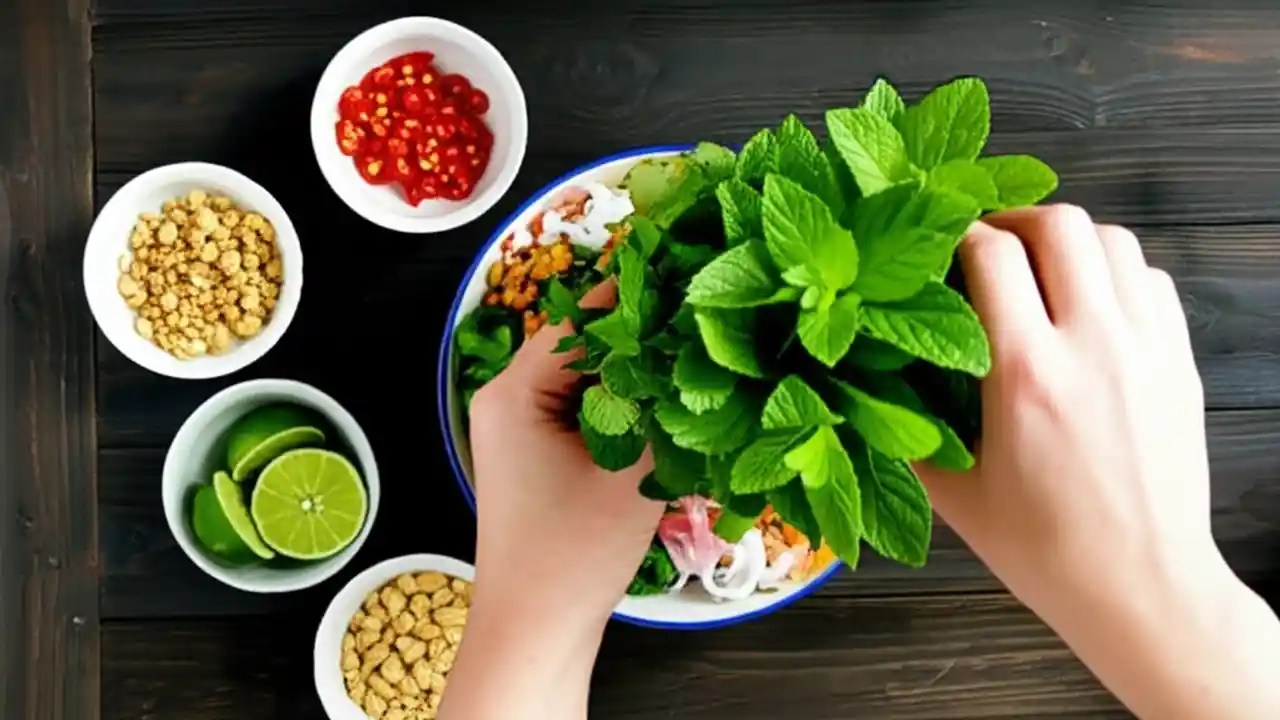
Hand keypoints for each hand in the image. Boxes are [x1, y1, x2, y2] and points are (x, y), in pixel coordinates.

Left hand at [442, 285, 660, 719]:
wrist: (535, 630)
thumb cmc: (573, 555)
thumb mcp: (632, 473)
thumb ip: (664, 406)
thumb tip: (702, 350)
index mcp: (512, 391)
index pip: (579, 318)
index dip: (636, 295)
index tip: (691, 276)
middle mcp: (505, 398)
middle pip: (581, 342)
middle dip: (639, 332)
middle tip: (702, 315)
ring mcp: (519, 426)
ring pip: (586, 375)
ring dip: (633, 368)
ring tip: (693, 351)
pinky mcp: (537, 451)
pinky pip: (583, 406)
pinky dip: (621, 401)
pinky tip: (666, 400)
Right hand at [917, 205, 1279, 718]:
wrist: (1141, 587)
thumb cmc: (1046, 549)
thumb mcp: (954, 494)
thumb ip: (906, 426)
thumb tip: (867, 380)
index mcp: (1026, 375)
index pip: (990, 253)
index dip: (955, 234)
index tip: (936, 245)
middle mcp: (1092, 346)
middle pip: (1059, 224)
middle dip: (1013, 219)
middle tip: (987, 244)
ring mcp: (1145, 348)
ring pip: (1113, 239)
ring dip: (1068, 240)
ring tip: (1038, 267)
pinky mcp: (1177, 361)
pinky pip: (1151, 279)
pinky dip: (1116, 272)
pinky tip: (1090, 303)